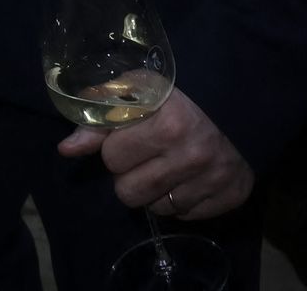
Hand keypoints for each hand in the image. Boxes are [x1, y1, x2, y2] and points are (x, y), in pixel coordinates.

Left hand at [57, 87, 253, 220]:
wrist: (240, 102)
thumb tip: (66, 149)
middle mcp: (191, 153)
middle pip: (128, 192)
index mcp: (167, 120)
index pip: (112, 155)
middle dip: (129, 173)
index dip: (115, 146)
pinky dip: (179, 200)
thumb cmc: (179, 94)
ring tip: (165, 164)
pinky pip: (183, 216)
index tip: (126, 134)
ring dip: (153, 190)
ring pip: (154, 208)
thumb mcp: (139, 90)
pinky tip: (187, 177)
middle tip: (144, 154)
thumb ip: (101, 116)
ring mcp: (212, 179)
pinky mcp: (229, 197)